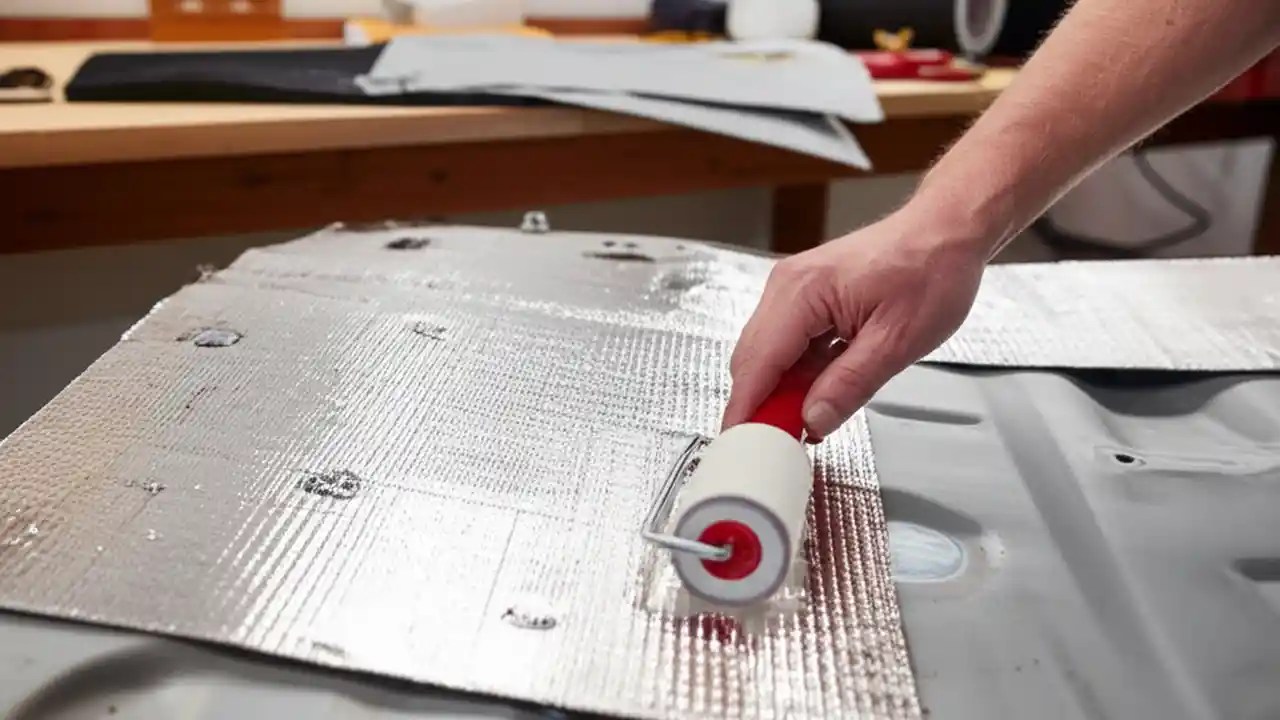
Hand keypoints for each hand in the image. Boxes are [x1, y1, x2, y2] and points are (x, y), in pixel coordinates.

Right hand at [721, 209, 987, 439]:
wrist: (945, 230)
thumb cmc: (931, 270)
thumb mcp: (897, 341)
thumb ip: (850, 384)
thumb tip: (813, 421)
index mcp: (803, 292)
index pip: (758, 363)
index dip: (747, 409)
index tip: (743, 446)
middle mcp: (787, 286)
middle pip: (753, 360)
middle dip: (763, 404)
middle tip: (783, 444)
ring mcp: (793, 289)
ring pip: (768, 354)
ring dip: (782, 390)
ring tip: (808, 421)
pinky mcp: (805, 296)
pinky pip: (787, 344)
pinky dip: (797, 373)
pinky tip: (820, 391)